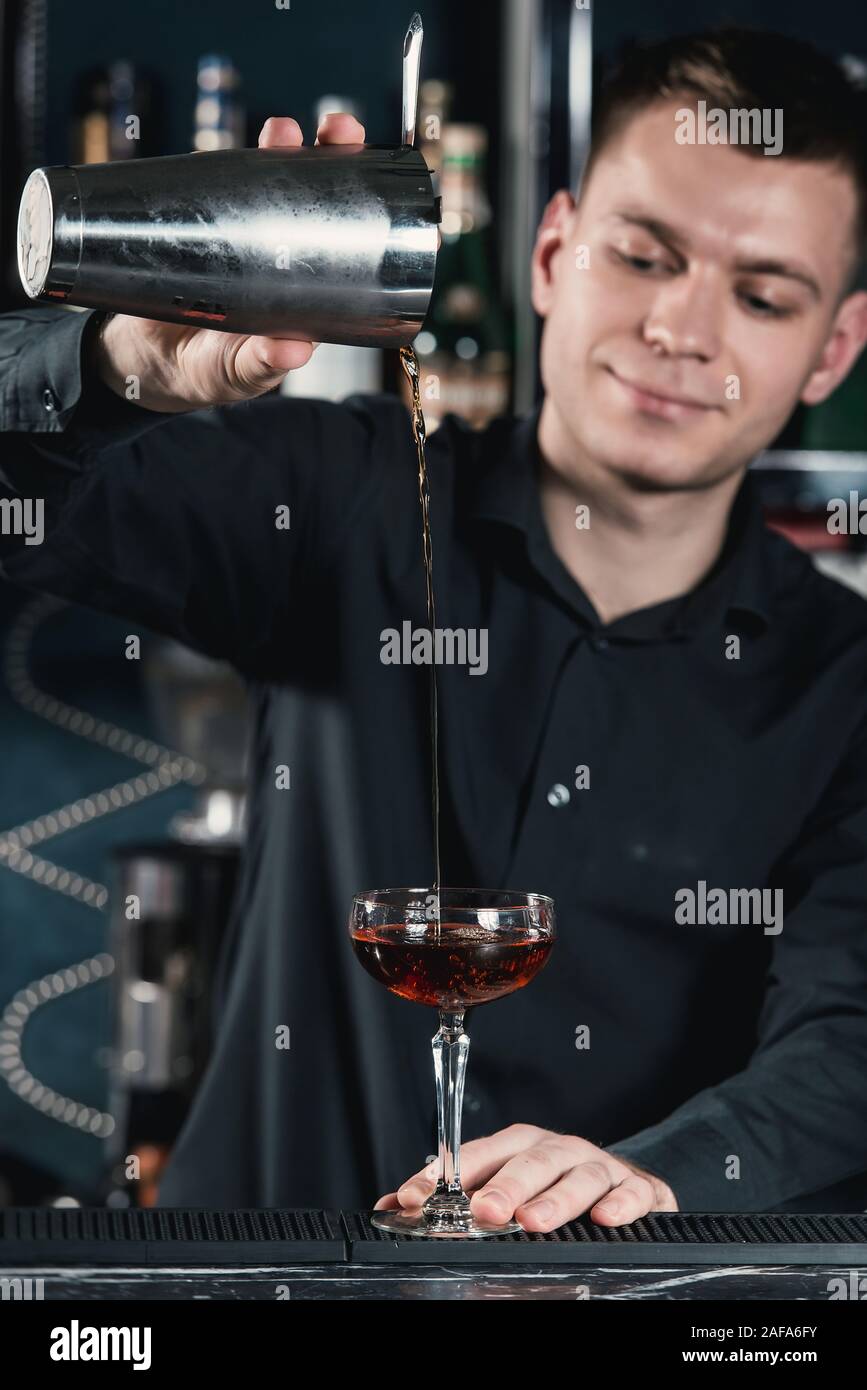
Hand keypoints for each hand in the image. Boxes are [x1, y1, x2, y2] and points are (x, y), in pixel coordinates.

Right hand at [92, 111, 365, 412]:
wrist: (141, 363)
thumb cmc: (205, 374)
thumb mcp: (237, 373)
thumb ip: (261, 364)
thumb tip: (295, 352)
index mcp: (305, 293)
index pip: (344, 242)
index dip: (360, 207)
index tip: (371, 180)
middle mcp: (281, 258)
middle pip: (315, 199)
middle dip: (329, 159)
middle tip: (337, 131)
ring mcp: (243, 237)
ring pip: (271, 183)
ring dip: (281, 149)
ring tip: (284, 130)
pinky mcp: (204, 226)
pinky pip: (220, 187)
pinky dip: (228, 163)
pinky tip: (234, 145)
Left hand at [374, 1123, 678, 1232]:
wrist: (626, 1190)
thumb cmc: (555, 1189)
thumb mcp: (505, 1190)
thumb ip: (453, 1199)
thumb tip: (390, 1205)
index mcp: (520, 1146)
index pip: (476, 1154)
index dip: (443, 1174)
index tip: (411, 1198)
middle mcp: (558, 1150)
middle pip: (530, 1160)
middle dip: (506, 1184)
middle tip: (485, 1211)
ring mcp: (601, 1167)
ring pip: (579, 1175)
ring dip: (556, 1197)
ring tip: (533, 1221)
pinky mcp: (640, 1189)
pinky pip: (634, 1192)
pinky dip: (621, 1204)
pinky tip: (606, 1218)